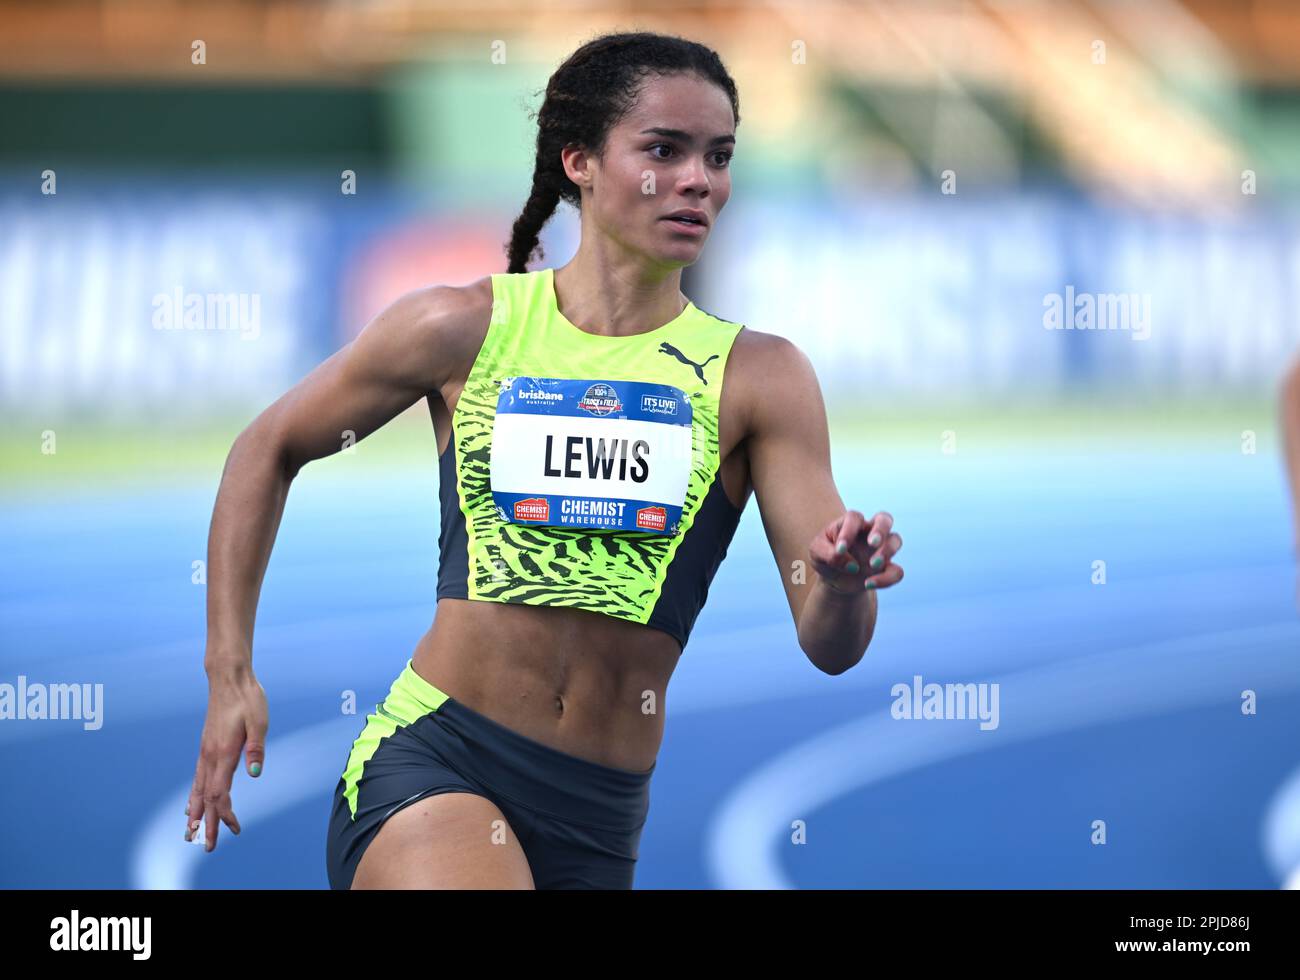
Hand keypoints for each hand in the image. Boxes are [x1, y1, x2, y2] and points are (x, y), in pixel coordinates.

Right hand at [186, 668, 267, 851]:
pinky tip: (192, 803)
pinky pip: (198, 777)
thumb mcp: (260, 721)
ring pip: (198, 789)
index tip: (233, 830)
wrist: (229, 678)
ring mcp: (205, 751)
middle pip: (206, 797)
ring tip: (191, 833)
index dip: (225, 814)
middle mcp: (210, 755)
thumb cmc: (248, 698)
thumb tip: (255, 774)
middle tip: (207, 847)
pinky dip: (195, 795)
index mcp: (223, 753)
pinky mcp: (206, 747)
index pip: (221, 793)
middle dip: (207, 823)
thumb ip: (256, 748)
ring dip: (197, 812)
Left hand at [810, 509, 903, 592]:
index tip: (840, 549)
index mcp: (850, 523)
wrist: (834, 579)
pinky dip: (886, 579)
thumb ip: (826, 552)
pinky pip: (897, 571)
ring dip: (887, 551)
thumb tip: (850, 564)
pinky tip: (868, 584)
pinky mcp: (887, 568)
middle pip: (885, 519)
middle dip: (881, 529)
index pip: (854, 518)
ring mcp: (880, 549)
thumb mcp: (816, 553)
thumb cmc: (825, 557)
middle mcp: (869, 532)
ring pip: (896, 540)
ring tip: (872, 565)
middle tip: (872, 543)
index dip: (849, 531)